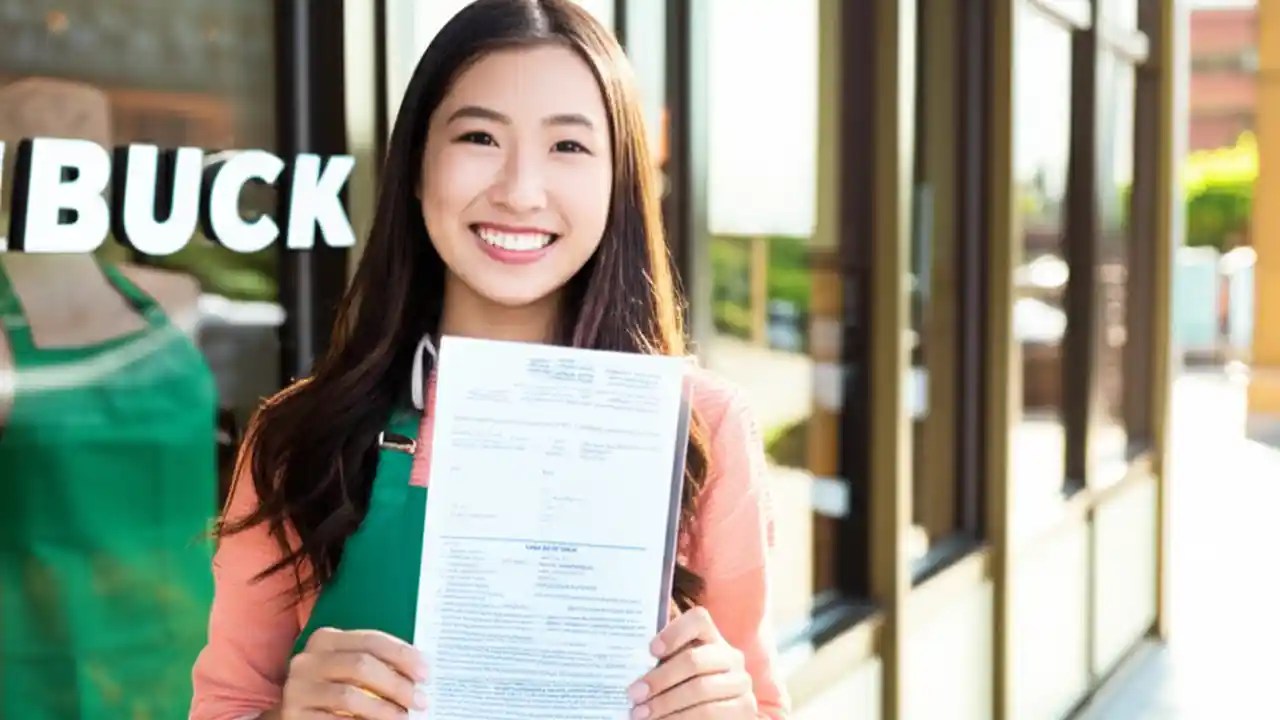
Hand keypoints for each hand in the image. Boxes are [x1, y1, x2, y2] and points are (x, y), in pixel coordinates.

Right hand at [279, 628, 428, 718]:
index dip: (402, 655)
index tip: (425, 673)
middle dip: (396, 684)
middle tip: (420, 700)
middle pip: (361, 665)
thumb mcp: (349, 668)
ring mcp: (297, 689)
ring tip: (403, 718)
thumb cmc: (333, 686)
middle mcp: (307, 661)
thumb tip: (419, 670)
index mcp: (326, 639)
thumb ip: (376, 663)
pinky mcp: (294, 716)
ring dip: (383, 709)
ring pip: (348, 695)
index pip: (371, 641)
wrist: (298, 712)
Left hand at [627, 607, 756, 718]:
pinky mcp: (745, 708)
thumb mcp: (675, 672)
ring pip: (700, 689)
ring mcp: (741, 682)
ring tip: (641, 714)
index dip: (674, 632)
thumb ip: (661, 664)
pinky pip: (710, 713)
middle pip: (694, 660)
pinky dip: (681, 719)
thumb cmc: (685, 690)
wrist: (714, 714)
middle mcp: (731, 656)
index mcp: (712, 638)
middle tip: (634, 694)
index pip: (698, 620)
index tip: (651, 650)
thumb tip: (632, 671)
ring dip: (665, 704)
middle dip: (659, 679)